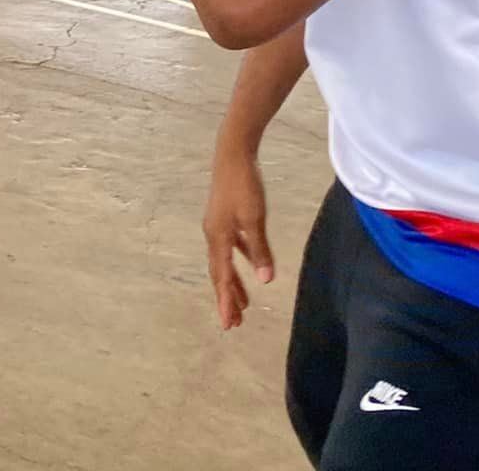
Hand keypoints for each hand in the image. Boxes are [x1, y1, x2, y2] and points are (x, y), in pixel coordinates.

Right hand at [202, 146, 273, 330]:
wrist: (233, 154)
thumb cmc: (244, 185)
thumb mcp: (254, 218)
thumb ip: (259, 249)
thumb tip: (265, 280)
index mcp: (217, 237)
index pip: (222, 277)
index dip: (226, 301)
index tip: (230, 324)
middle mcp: (213, 235)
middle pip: (220, 273)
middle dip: (227, 298)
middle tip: (235, 323)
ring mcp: (218, 226)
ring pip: (225, 261)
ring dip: (233, 283)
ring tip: (244, 304)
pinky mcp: (226, 217)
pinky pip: (231, 247)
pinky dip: (238, 261)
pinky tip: (249, 267)